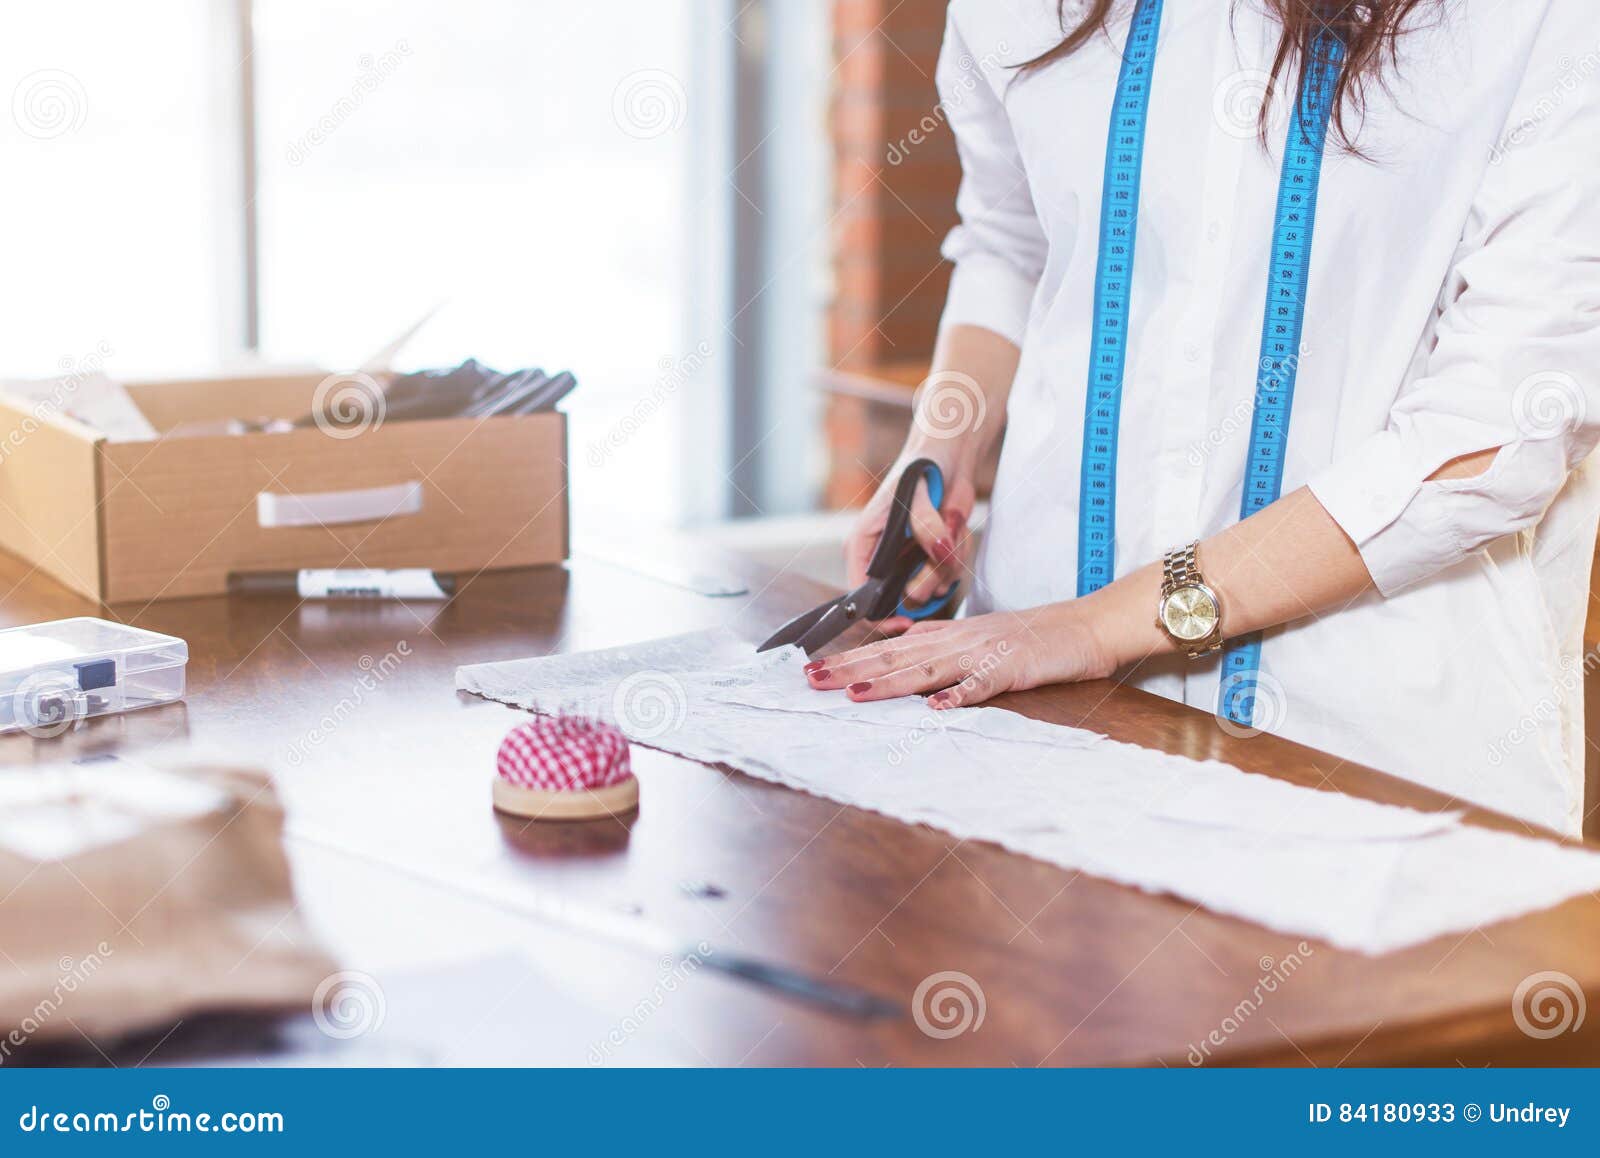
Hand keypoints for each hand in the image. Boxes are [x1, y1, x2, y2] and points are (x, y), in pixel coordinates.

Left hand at [802, 603, 1116, 708]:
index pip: (888, 647)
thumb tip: (899, 639)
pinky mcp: (1012, 669)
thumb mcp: (977, 634)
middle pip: (896, 656)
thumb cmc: (1033, 636)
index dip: (850, 658)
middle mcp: (957, 641)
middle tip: (812, 681)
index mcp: (947, 636)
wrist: (1086, 626)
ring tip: (855, 694)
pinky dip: (960, 695)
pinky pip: (982, 684)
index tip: (812, 669)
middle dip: (851, 669)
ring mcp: (983, 654)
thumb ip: (937, 639)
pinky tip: (937, 708)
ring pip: (927, 669)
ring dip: (890, 682)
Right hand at [843, 452, 976, 634]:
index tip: (906, 622)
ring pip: (936, 586)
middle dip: (930, 577)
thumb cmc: (919, 468)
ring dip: (951, 559)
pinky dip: (962, 549)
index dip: (882, 616)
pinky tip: (956, 526)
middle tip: (942, 545)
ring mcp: (911, 560)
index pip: (860, 597)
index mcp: (863, 546)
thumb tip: (940, 551)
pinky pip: (954, 572)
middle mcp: (883, 559)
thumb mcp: (916, 491)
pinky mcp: (937, 558)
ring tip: (950, 523)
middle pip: (905, 598)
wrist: (947, 457)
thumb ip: (926, 524)